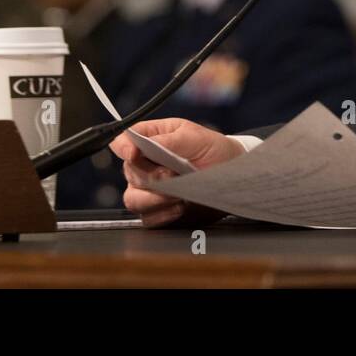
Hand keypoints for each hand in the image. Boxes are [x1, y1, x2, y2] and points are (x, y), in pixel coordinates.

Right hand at [108, 118, 244, 227]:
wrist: (232, 176)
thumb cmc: (214, 149)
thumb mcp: (196, 137)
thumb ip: (169, 140)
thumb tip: (144, 143)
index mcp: (151, 138)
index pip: (122, 140)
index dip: (123, 147)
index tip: (134, 154)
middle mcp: (145, 164)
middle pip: (129, 172)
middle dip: (149, 176)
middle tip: (172, 176)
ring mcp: (149, 189)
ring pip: (132, 199)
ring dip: (153, 199)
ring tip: (177, 196)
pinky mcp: (158, 210)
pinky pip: (147, 218)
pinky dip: (162, 215)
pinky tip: (180, 208)